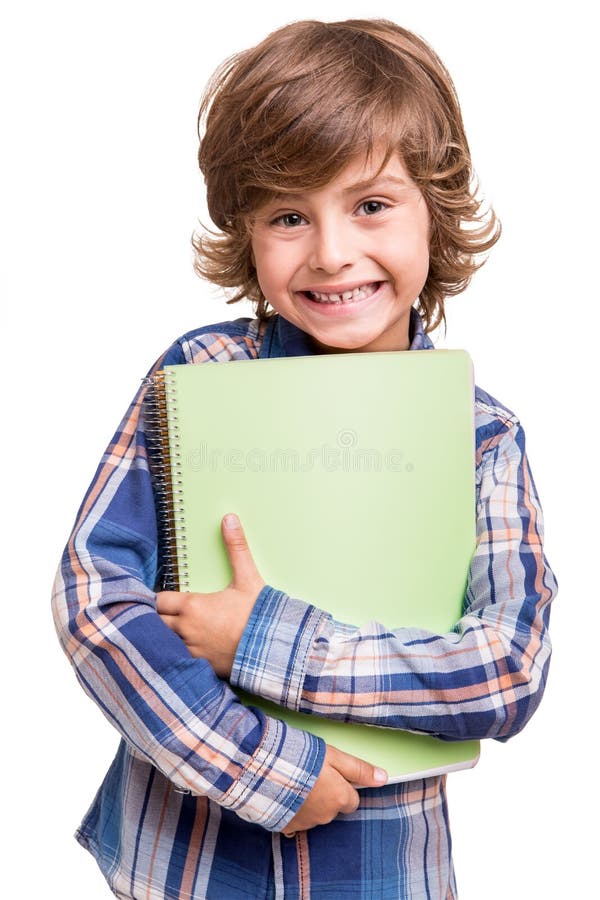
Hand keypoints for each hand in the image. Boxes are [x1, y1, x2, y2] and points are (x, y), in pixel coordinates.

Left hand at [157, 514, 264, 676]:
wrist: (274, 650)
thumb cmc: (260, 615)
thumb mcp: (248, 578)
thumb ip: (236, 548)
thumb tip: (229, 518)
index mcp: (192, 606)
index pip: (158, 600)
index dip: (155, 598)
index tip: (158, 597)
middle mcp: (185, 630)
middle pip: (154, 622)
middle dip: (154, 616)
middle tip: (158, 612)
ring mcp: (190, 651)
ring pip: (162, 643)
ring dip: (162, 636)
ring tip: (166, 631)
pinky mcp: (199, 667)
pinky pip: (176, 660)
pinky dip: (174, 655)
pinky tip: (181, 651)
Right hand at [281, 745, 387, 835]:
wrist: (265, 770)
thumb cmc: (301, 759)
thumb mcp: (334, 756)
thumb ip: (359, 769)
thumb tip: (383, 777)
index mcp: (339, 798)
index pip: (352, 799)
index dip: (343, 786)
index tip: (330, 775)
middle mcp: (326, 816)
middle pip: (333, 807)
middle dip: (326, 794)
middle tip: (311, 775)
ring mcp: (306, 823)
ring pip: (315, 814)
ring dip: (309, 802)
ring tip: (294, 781)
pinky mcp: (287, 826)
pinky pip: (296, 819)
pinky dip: (293, 809)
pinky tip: (285, 794)